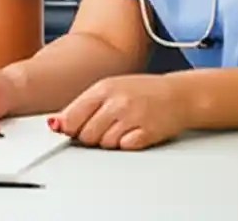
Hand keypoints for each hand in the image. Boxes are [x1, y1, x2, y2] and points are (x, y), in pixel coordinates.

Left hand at [51, 74, 186, 150]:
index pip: (71, 116)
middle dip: (88, 136)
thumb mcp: (109, 89)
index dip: (66, 128)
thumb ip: (84, 105)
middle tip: (101, 128)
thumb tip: (57, 123)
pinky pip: (124, 148)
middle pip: (85, 134)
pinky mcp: (147, 133)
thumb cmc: (143, 92)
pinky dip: (125, 146)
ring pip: (103, 144)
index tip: (64, 131)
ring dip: (108, 142)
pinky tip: (132, 134)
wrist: (180, 94)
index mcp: (103, 89)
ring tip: (120, 129)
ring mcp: (132, 117)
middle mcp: (116, 102)